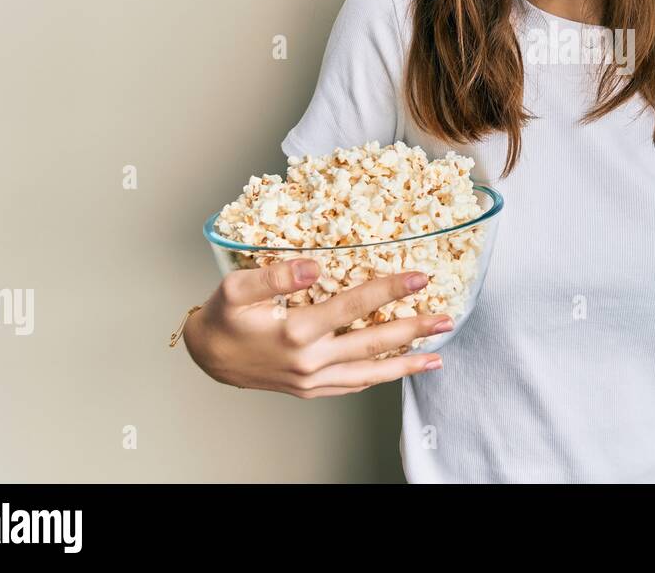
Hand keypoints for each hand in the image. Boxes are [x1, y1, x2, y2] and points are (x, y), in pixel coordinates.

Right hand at [181, 259, 448, 397]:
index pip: (353, 307)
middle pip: (372, 344)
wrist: (208, 357)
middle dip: (413, 330)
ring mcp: (312, 380)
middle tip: (446, 319)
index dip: (389, 290)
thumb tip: (316, 265)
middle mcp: (310, 361)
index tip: (420, 278)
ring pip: (368, 373)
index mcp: (296, 332)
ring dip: (405, 363)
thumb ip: (276, 275)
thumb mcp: (237, 288)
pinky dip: (379, 378)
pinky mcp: (310, 390)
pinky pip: (352, 385)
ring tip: (437, 355)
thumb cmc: (224, 316)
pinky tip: (399, 370)